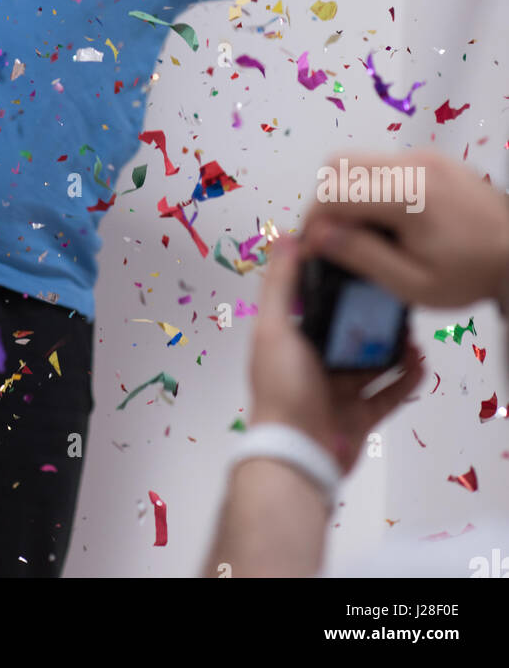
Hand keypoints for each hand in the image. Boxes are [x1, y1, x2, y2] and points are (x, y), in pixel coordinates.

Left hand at [249, 235, 424, 475]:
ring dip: (392, 345)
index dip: (334, 286)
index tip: (360, 264)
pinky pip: (388, 392)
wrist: (297, 455)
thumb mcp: (273, 327)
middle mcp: (313, 363)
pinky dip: (406, 377)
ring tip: (412, 328)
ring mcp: (338, 390)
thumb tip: (287, 238)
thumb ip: (280, 284)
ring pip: (371, 361)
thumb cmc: (281, 388)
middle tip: (394, 298)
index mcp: (289, 340)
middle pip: (348, 333)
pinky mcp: (361, 414)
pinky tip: (420, 360)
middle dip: (370, 316)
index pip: (313, 304)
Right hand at [302, 149, 508, 308]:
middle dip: (324, 201)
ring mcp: (423, 156)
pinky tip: (385, 219)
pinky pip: (382, 162)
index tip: (314, 249)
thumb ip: (364, 257)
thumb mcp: (415, 284)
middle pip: (338, 165)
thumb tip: (318, 236)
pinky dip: (369, 186)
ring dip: (346, 191)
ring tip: (360, 230)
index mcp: (409, 195)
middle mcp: (413, 164)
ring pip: (357, 159)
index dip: (312, 220)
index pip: (334, 192)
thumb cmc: (471, 274)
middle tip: (333, 238)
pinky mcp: (430, 158)